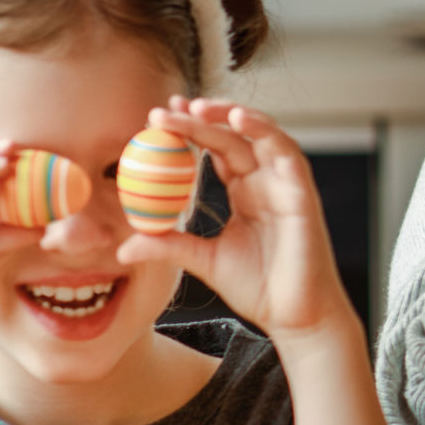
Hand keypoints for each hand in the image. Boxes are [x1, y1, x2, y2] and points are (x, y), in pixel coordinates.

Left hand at [117, 100, 355, 343]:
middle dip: (200, 117)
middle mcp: (266, 182)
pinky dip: (265, 131)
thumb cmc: (260, 289)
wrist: (295, 317)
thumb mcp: (203, 261)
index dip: (190, 130)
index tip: (157, 117)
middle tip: (164, 108)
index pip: (216, 150)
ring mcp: (285, 185)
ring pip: (260, 135)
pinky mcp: (301, 193)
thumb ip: (168, 247)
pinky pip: (286, 152)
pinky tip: (239, 120)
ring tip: (197, 107)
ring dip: (230, 115)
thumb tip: (122, 249)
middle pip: (232, 137)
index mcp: (246, 193)